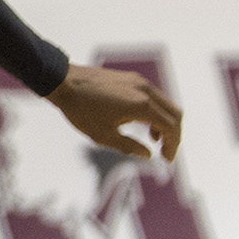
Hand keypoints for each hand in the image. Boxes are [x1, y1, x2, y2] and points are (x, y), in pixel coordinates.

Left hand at [46, 64, 183, 160]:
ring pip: (165, 103)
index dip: (173, 144)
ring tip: (153, 139)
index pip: (170, 126)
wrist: (64, 81)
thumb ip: (129, 146)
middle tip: (165, 151)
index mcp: (141, 105)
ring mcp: (139, 82)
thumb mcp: (104, 135)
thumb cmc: (81, 110)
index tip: (167, 159)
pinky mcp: (132, 79)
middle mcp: (145, 90)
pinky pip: (154, 96)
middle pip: (174, 113)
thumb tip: (148, 154)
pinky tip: (141, 122)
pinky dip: (155, 111)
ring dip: (164, 122)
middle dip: (173, 134)